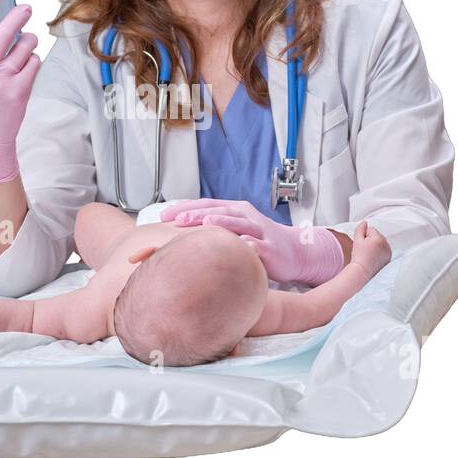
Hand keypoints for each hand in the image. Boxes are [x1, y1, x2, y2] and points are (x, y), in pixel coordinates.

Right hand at [0, 0, 39, 181]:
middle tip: (25, 8)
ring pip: (25, 45)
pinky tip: (24, 69)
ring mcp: (0, 81)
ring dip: (28, 41)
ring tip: (23, 47)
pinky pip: (34, 62)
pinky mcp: (19, 91)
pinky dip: (33, 61)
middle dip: (19, 14)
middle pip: (5, 31)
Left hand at [158, 198, 344, 285]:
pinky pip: (258, 245)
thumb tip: (178, 238)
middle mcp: (246, 216)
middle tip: (175, 219)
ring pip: (238, 223)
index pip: (205, 205)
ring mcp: (259, 230)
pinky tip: (237, 244)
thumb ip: (213, 232)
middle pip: (218, 211)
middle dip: (196, 214)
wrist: (295, 252)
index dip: (184, 208)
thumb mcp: (235, 233)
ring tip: (204, 224)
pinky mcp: (271, 247)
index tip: (162, 215)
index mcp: (234, 210)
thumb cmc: (259, 242)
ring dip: (221, 223)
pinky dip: (247, 244)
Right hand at [349, 220, 391, 278]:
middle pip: (377, 235)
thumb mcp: (357, 240)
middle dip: (370, 240)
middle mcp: (386, 244)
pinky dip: (379, 251)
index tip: (362, 245)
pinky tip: (373, 257)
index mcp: (379, 238)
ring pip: (380, 242)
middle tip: (364, 250)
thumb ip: (360, 229)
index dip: (364, 236)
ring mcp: (388, 251)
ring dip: (375, 245)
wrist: (362, 271)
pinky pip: (384, 249)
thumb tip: (364, 222)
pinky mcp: (389, 257)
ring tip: (369, 254)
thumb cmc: (359, 257)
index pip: (371, 229)